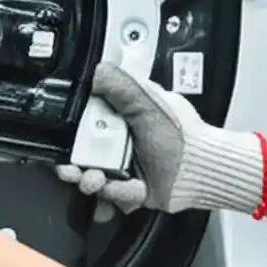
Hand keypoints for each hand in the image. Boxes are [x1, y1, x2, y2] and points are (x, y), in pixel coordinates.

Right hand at [57, 63, 265, 214]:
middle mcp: (119, 144)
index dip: (68, 135)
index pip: (82, 127)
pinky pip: (114, 196)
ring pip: (94, 178)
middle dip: (71, 166)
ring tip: (94, 181)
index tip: (62, 142)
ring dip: (90, 181)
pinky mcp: (132, 191)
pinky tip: (125, 188)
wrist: (203, 169)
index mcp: (119, 120)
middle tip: (71, 170)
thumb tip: (96, 70)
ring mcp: (124, 169)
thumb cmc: (182, 134)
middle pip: (82, 157)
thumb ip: (120, 87)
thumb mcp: (147, 103)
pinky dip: (117, 194)